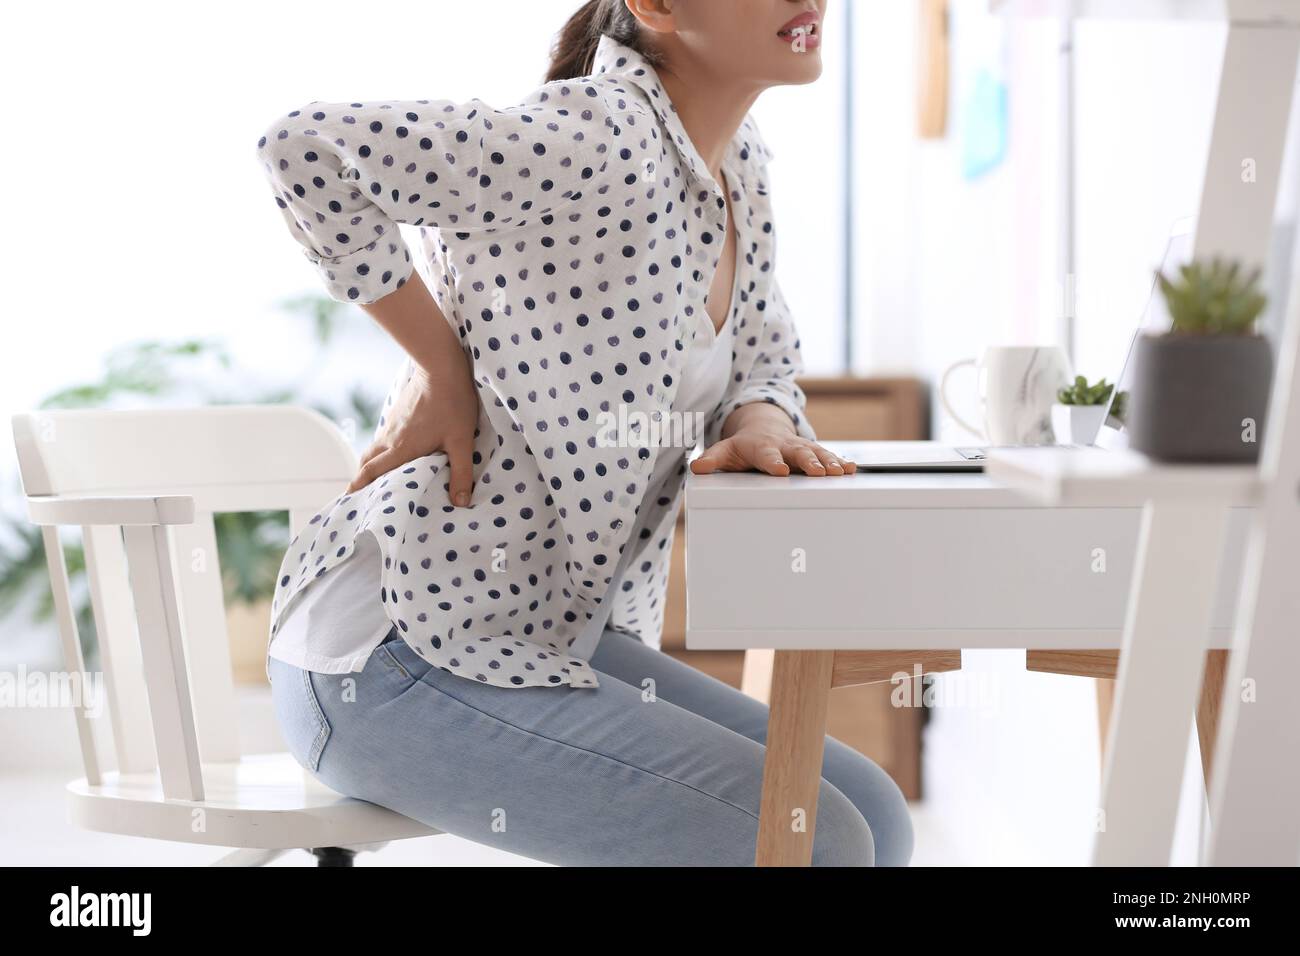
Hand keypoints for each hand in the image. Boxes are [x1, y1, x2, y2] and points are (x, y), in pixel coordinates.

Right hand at [345, 354, 479, 504]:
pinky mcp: (398, 413)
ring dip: (370, 464)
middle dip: (360, 479)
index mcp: (402, 449)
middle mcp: (391, 438)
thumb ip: (461, 473)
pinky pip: (383, 436)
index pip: (372, 472)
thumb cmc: (452, 404)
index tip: (348, 500)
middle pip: (367, 462)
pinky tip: (393, 451)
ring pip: (374, 448)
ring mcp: (392, 424)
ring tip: (374, 476)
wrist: (440, 367)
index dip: (359, 487)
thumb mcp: (461, 441)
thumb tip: (461, 502)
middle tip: (358, 494)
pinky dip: (381, 450)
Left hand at [689, 427, 856, 476]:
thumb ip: (713, 459)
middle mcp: (784, 446)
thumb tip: (697, 467)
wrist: (763, 426)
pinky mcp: (813, 452)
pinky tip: (852, 469)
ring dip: (829, 463)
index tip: (780, 471)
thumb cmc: (744, 445)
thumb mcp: (726, 451)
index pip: (767, 456)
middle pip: (798, 454)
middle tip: (819, 473)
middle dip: (809, 463)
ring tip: (840, 472)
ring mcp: (800, 448)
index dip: (773, 463)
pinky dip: (840, 462)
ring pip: (817, 454)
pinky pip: (828, 456)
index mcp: (762, 447)